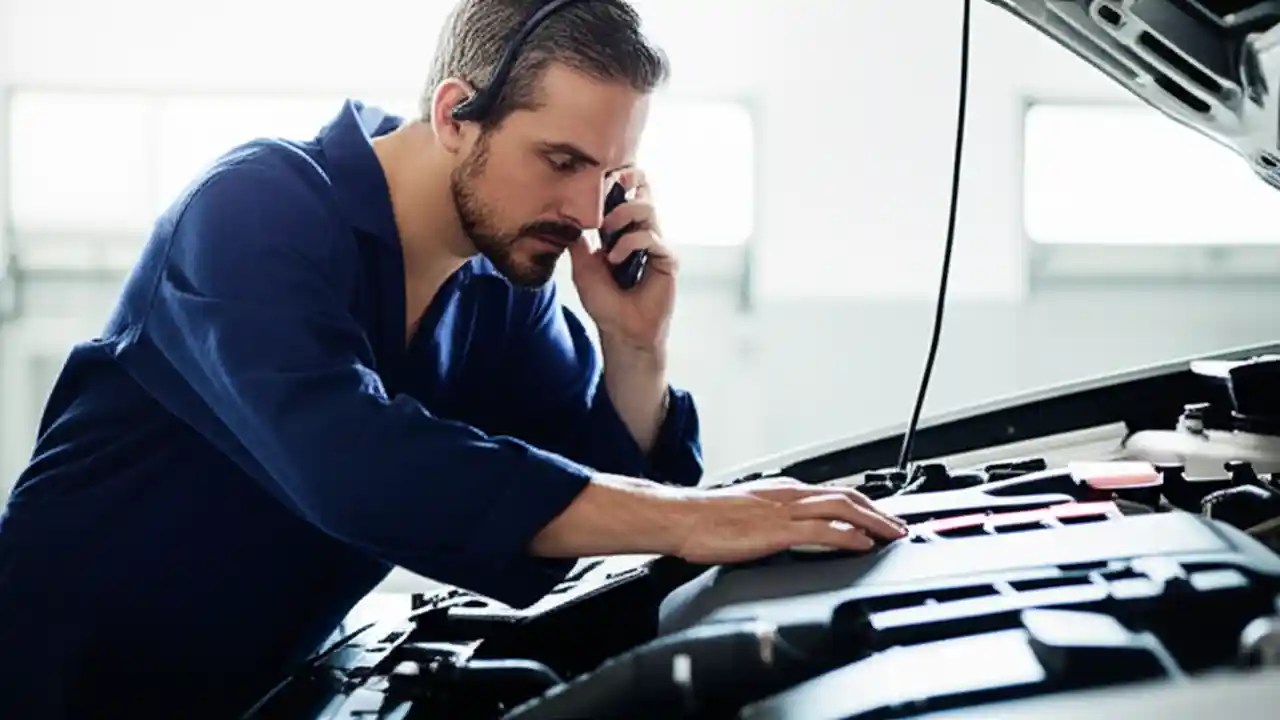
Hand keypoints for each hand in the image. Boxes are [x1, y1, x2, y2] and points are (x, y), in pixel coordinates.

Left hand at [568, 168, 675, 351]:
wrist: (620, 331)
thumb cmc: (605, 303)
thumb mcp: (582, 267)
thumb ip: (578, 242)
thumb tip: (567, 217)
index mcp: (623, 231)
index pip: (626, 193)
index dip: (615, 180)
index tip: (596, 178)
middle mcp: (642, 232)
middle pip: (643, 189)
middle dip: (625, 182)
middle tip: (608, 187)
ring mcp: (656, 244)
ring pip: (647, 208)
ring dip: (622, 215)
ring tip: (607, 235)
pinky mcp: (667, 259)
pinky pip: (650, 237)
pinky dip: (630, 243)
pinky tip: (615, 259)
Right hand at [673, 477, 908, 564]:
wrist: (680, 517)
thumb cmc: (704, 519)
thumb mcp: (746, 514)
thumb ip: (771, 520)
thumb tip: (787, 533)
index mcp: (782, 491)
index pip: (833, 492)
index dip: (864, 504)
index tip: (881, 517)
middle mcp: (788, 495)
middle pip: (847, 496)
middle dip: (879, 511)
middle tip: (900, 527)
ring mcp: (784, 511)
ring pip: (842, 508)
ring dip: (874, 521)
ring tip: (894, 535)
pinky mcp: (777, 530)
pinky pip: (822, 531)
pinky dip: (849, 536)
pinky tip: (864, 544)